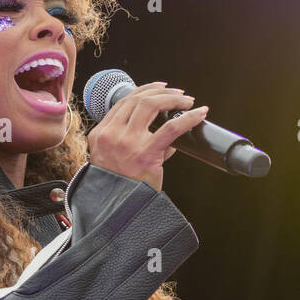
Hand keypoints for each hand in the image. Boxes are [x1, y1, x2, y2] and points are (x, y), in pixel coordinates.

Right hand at [86, 82, 208, 190]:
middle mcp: (111, 135)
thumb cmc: (119, 188)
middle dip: (161, 91)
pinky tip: (198, 113)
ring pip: (151, 105)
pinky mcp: (146, 153)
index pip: (123, 102)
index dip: (143, 91)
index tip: (159, 89)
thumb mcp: (113, 160)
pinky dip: (188, 118)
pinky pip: (171, 128)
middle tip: (178, 94)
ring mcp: (127, 143)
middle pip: (137, 99)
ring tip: (187, 101)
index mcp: (100, 135)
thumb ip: (132, 142)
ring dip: (172, 98)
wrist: (117, 211)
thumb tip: (164, 130)